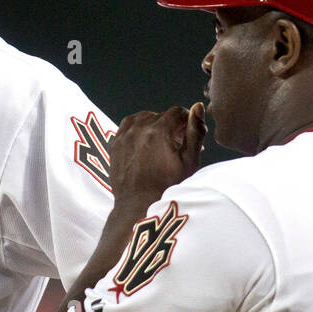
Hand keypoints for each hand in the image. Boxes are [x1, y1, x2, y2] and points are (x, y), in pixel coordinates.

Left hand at [108, 103, 205, 218]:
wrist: (138, 204)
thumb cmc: (167, 186)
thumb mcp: (189, 160)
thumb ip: (195, 131)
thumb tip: (197, 106)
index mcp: (158, 131)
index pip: (176, 112)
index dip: (185, 120)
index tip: (187, 131)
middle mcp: (139, 129)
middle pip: (159, 115)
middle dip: (170, 124)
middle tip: (177, 141)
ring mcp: (124, 136)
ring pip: (142, 118)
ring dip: (153, 124)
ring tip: (160, 140)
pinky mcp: (115, 144)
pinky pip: (127, 126)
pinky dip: (137, 128)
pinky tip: (144, 141)